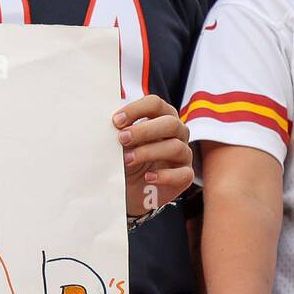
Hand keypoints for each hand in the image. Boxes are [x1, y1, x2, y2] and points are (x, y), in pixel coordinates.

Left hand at [114, 95, 193, 217]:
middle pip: (170, 123)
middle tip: (122, 139)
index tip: (116, 121)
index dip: (136, 109)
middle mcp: (176, 133)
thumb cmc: (125, 159)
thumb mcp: (119, 143)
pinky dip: (165, 175)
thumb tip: (108, 123)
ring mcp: (183, 155)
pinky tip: (148, 177)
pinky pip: (183, 174)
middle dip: (144, 130)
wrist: (128, 189)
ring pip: (176, 147)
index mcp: (160, 118)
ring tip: (128, 160)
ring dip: (149, 152)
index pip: (155, 104)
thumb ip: (118, 130)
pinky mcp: (185, 176)